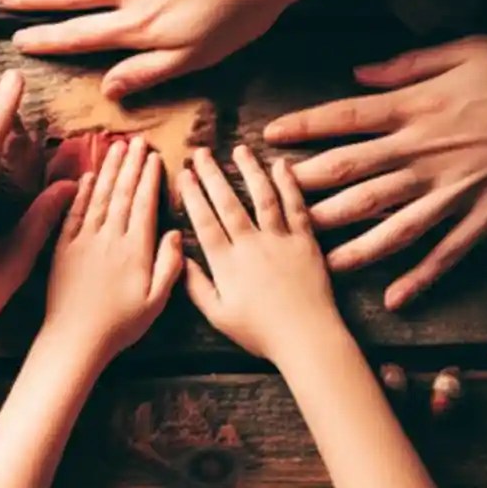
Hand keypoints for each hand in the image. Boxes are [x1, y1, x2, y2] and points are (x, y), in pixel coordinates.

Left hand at [42, 136, 183, 360]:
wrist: (75, 339)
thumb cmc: (120, 326)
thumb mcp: (156, 302)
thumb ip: (169, 265)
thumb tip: (175, 232)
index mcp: (135, 249)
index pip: (144, 203)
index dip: (150, 177)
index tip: (155, 156)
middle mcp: (109, 238)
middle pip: (122, 193)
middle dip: (131, 164)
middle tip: (138, 141)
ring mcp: (83, 241)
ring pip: (100, 197)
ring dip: (109, 170)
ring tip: (117, 147)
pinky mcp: (62, 249)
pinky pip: (74, 213)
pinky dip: (82, 192)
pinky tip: (88, 176)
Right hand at [179, 146, 344, 360]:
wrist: (306, 337)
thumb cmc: (260, 333)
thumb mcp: (218, 316)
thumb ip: (196, 285)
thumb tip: (179, 256)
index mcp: (227, 264)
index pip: (204, 221)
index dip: (192, 195)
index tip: (183, 174)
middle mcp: (251, 245)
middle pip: (227, 203)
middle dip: (212, 175)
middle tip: (201, 152)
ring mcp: (280, 240)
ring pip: (262, 197)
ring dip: (249, 171)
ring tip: (239, 149)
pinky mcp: (305, 241)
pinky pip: (296, 207)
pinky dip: (288, 184)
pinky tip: (281, 165)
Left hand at [264, 34, 486, 308]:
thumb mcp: (468, 49)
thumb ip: (408, 66)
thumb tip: (360, 73)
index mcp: (419, 107)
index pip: (346, 118)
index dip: (304, 128)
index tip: (269, 138)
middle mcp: (427, 152)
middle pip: (354, 176)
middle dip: (308, 192)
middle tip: (270, 208)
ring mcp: (455, 190)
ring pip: (389, 224)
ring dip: (348, 244)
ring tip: (313, 261)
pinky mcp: (486, 218)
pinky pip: (446, 254)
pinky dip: (420, 278)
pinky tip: (395, 298)